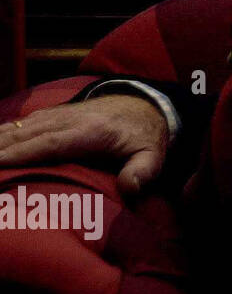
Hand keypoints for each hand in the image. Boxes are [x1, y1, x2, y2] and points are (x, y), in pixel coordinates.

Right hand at [0, 95, 170, 195]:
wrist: (147, 105)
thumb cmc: (146, 136)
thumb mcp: (154, 155)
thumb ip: (143, 171)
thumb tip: (129, 188)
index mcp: (91, 132)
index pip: (51, 143)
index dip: (23, 154)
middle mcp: (70, 119)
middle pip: (28, 135)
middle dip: (1, 149)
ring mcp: (60, 114)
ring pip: (21, 127)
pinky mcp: (54, 114)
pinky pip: (24, 123)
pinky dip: (4, 132)